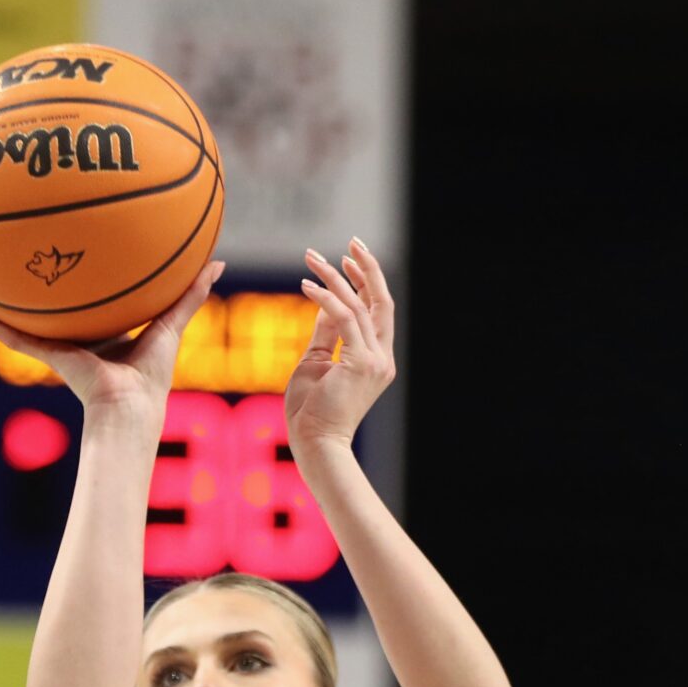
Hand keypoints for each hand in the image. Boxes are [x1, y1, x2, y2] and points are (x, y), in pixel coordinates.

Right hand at [0, 261, 225, 424]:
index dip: (91, 287)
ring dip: (6, 309)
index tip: (84, 264)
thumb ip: (190, 295)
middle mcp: (82, 344)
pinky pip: (19, 340)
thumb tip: (217, 262)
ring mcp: (62, 351)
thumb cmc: (151, 378)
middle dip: (44, 292)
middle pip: (59, 313)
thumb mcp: (172, 325)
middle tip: (31, 260)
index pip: (98, 308)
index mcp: (108, 340)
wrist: (128, 409)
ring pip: (30, 325)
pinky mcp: (50, 357)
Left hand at [285, 238, 396, 451]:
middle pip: (381, 301)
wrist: (315, 445)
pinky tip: (306, 285)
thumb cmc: (310, 413)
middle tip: (351, 241)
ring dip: (335, 277)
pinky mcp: (361, 364)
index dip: (365, 281)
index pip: (376, 311)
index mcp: (375, 358)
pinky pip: (343, 319)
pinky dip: (325, 298)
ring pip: (360, 305)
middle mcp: (381, 357)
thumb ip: (324, 334)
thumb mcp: (315, 364)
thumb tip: (324, 302)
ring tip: (311, 257)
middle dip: (367, 267)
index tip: (347, 258)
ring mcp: (375, 361)